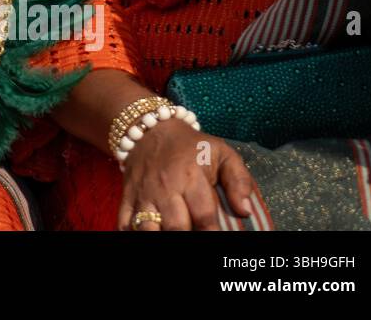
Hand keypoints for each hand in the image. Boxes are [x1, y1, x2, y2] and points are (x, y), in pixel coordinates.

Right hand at [117, 120, 256, 230]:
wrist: (150, 129)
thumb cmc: (192, 146)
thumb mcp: (222, 153)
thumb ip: (239, 181)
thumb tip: (246, 211)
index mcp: (192, 177)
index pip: (204, 216)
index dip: (213, 234)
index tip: (220, 239)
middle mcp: (166, 188)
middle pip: (176, 227)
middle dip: (187, 238)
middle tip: (196, 241)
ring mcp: (144, 194)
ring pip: (146, 228)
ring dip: (159, 236)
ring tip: (171, 238)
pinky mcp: (128, 197)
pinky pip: (124, 222)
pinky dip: (131, 232)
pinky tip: (146, 233)